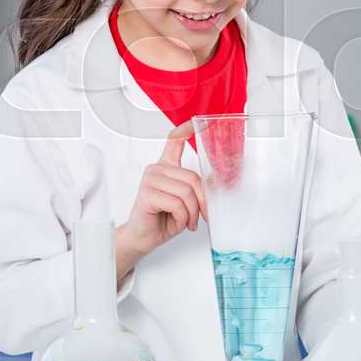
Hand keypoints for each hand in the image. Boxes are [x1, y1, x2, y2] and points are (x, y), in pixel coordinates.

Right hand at [115, 122, 207, 282]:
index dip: (185, 130)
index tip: (197, 123)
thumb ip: (195, 188)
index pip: (174, 141)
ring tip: (188, 221)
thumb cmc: (164, 219)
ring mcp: (150, 179)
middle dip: (202, 201)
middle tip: (201, 216)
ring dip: (192, 212)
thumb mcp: (186, 201)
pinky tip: (178, 222)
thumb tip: (215, 184)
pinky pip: (177, 203)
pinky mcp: (147, 193)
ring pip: (186, 192)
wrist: (144, 238)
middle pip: (193, 177)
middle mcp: (156, 169)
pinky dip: (183, 217)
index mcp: (166, 167)